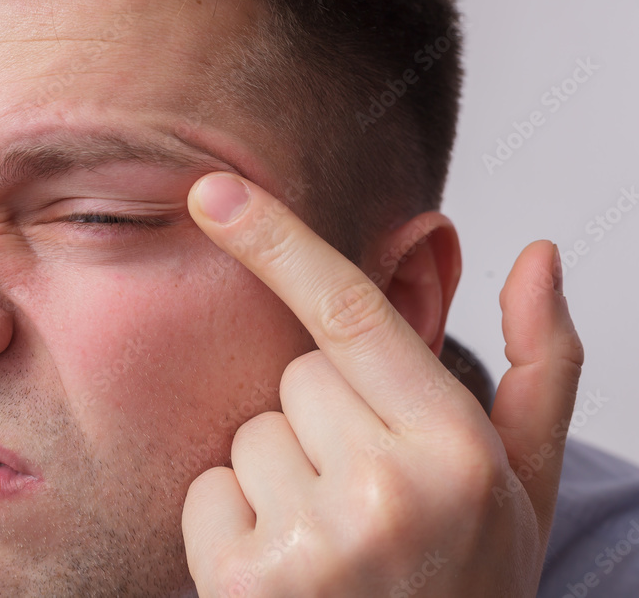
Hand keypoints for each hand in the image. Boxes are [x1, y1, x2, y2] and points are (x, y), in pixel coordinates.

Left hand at [181, 172, 583, 595]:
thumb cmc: (469, 581)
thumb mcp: (524, 484)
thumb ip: (541, 367)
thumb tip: (536, 254)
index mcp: (456, 452)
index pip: (349, 314)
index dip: (277, 240)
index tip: (214, 191)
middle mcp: (386, 493)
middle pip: (296, 376)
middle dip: (321, 418)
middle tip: (363, 494)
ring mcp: (312, 542)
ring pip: (250, 431)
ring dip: (279, 470)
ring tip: (329, 536)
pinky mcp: (244, 583)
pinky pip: (209, 488)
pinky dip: (234, 517)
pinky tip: (286, 566)